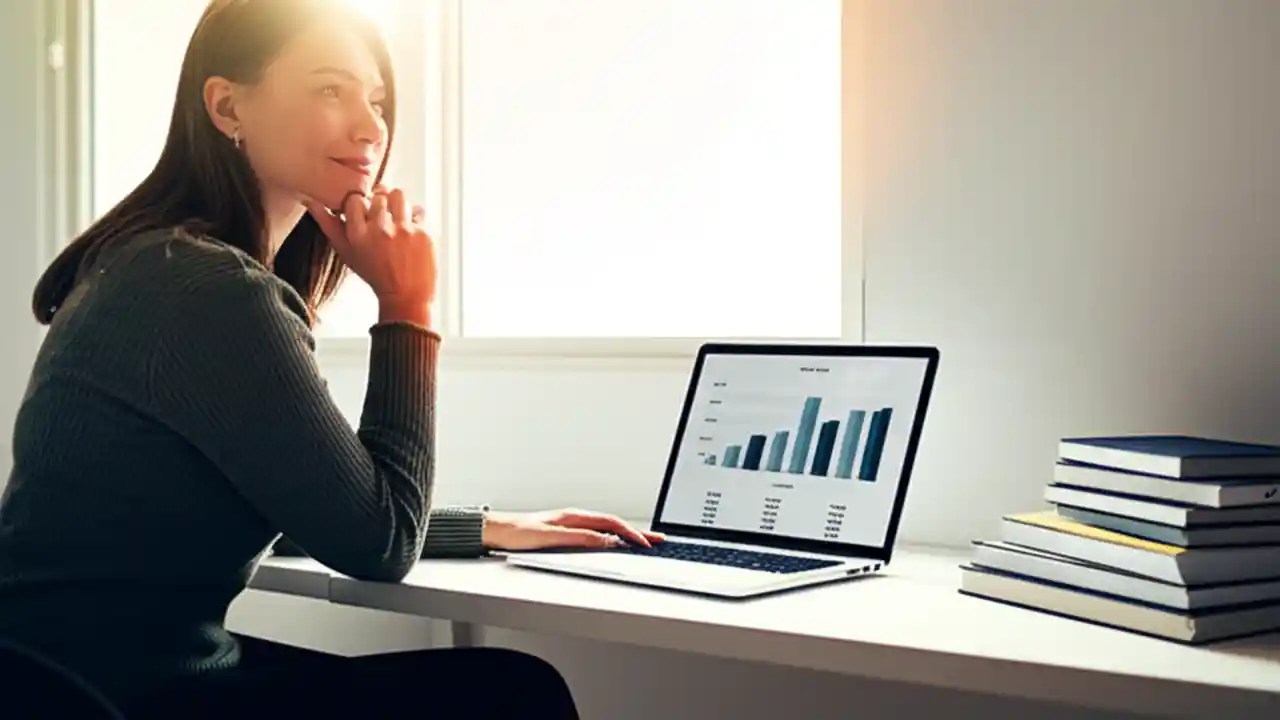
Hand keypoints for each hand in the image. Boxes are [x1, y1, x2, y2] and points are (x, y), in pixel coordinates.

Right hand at [305, 186, 435, 309]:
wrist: (406, 296)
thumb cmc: (375, 274)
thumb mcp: (347, 253)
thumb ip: (329, 226)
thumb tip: (310, 202)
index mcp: (357, 234)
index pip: (355, 199)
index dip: (361, 203)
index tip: (365, 211)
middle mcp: (379, 229)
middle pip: (378, 194)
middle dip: (380, 201)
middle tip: (383, 215)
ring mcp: (403, 230)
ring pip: (398, 194)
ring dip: (397, 202)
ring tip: (397, 215)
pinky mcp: (423, 233)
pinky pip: (418, 210)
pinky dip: (415, 218)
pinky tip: (412, 231)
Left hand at [482, 509, 666, 551]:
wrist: (496, 531)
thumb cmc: (517, 533)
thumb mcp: (550, 538)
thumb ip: (579, 539)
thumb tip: (606, 540)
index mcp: (574, 516)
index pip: (611, 523)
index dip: (631, 534)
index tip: (645, 544)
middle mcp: (575, 518)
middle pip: (614, 524)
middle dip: (638, 532)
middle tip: (658, 540)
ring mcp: (571, 524)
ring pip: (607, 528)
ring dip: (627, 534)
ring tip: (644, 541)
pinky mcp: (566, 533)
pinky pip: (597, 533)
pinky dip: (613, 538)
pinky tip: (616, 544)